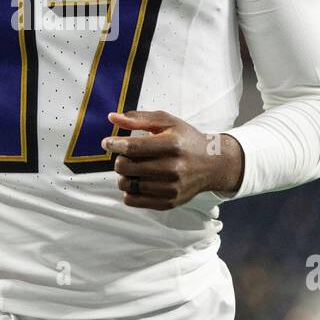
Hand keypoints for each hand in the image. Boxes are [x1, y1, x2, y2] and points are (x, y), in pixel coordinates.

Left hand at [101, 110, 243, 210]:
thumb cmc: (186, 140)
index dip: (114, 144)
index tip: (107, 142)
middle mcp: (174, 168)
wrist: (212, 164)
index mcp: (172, 144)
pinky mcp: (169, 202)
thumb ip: (138, 119)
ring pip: (128, 185)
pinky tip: (136, 182)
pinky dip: (129, 191)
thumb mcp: (166, 122)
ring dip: (123, 176)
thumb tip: (112, 117)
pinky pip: (134, 201)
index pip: (133, 147)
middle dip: (119, 160)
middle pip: (127, 167)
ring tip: (131, 169)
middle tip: (125, 156)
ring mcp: (172, 187)